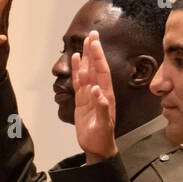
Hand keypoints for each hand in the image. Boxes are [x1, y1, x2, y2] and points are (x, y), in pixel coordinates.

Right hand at [0, 0, 17, 87]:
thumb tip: (2, 36)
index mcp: (0, 40)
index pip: (1, 20)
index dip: (3, 7)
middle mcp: (0, 36)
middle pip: (4, 15)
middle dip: (7, 0)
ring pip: (2, 17)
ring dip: (5, 4)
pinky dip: (1, 12)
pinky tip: (6, 1)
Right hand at [70, 31, 117, 160]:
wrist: (97, 147)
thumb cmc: (102, 137)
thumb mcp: (103, 124)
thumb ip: (101, 107)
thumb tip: (96, 90)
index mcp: (106, 95)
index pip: (102, 71)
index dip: (98, 57)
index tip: (95, 43)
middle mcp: (99, 91)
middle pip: (96, 67)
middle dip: (94, 51)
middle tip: (92, 34)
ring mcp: (90, 95)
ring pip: (87, 72)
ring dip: (86, 58)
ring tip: (84, 42)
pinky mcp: (82, 101)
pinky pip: (79, 83)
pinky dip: (77, 71)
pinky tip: (77, 61)